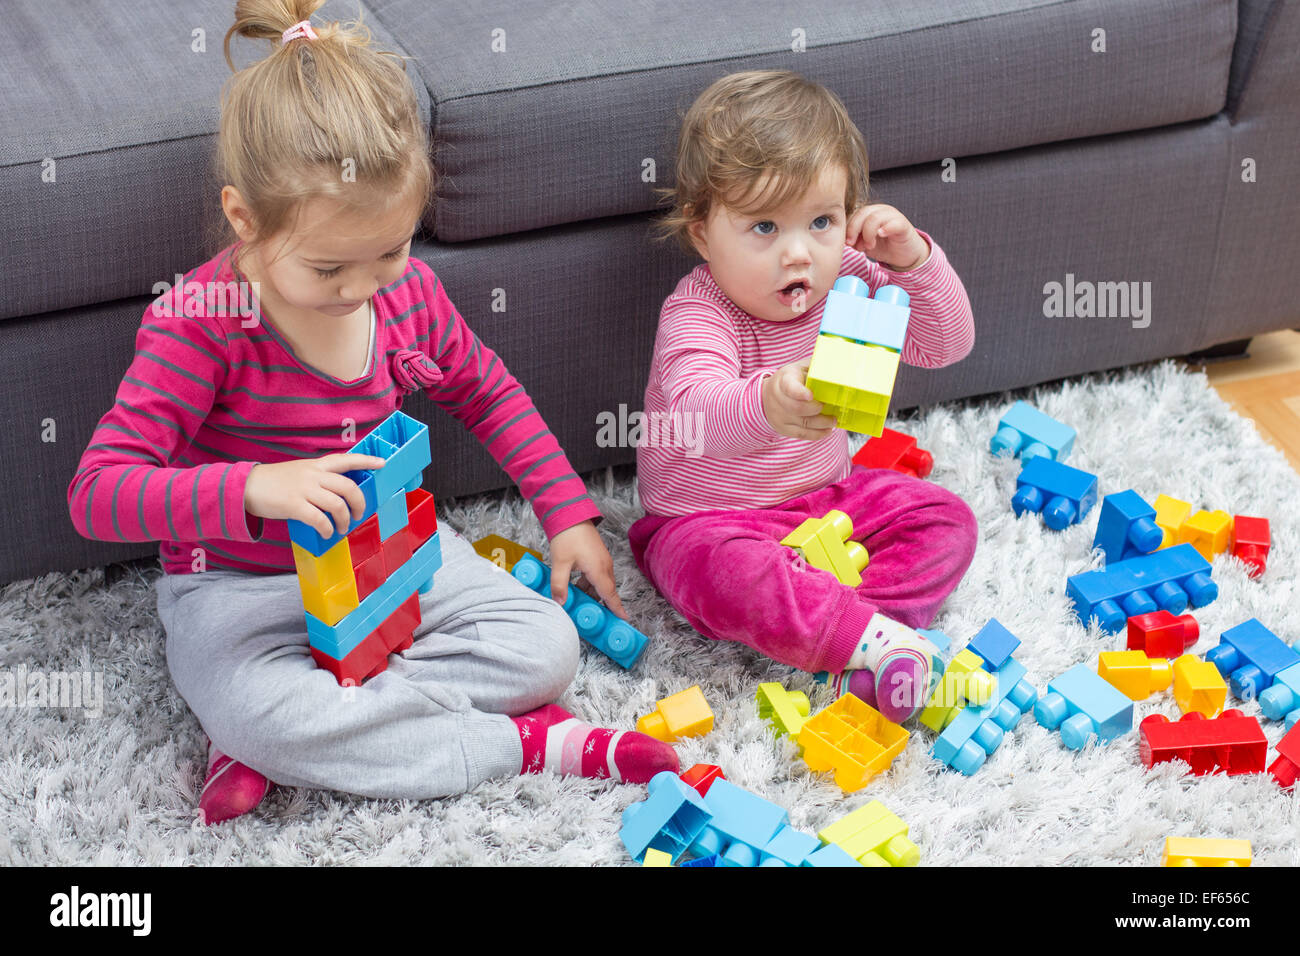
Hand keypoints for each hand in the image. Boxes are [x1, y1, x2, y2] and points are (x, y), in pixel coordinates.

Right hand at [244, 453, 386, 538]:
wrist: (245, 486)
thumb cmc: (273, 482)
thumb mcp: (298, 472)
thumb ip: (318, 479)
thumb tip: (337, 496)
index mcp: (315, 465)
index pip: (345, 459)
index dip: (365, 461)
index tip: (382, 463)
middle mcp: (312, 474)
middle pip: (348, 486)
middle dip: (359, 503)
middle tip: (359, 514)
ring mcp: (304, 489)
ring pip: (337, 505)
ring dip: (344, 520)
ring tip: (342, 529)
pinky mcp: (294, 505)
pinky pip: (319, 519)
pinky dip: (327, 529)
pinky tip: (327, 533)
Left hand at [548, 521, 627, 618]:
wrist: (571, 515)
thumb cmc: (567, 536)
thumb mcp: (559, 563)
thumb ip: (559, 584)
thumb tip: (560, 602)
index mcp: (598, 569)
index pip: (609, 594)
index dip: (616, 608)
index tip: (624, 620)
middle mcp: (604, 566)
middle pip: (606, 591)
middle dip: (603, 605)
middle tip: (597, 619)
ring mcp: (602, 560)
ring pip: (601, 583)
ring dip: (592, 593)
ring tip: (580, 603)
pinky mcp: (598, 556)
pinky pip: (597, 576)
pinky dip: (590, 584)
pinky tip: (576, 587)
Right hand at [762, 363, 837, 440]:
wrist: (766, 395)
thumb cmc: (791, 379)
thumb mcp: (800, 367)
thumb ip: (817, 366)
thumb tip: (839, 365)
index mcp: (784, 380)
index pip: (790, 388)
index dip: (800, 393)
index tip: (811, 395)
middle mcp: (778, 398)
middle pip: (798, 408)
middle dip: (817, 410)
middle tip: (830, 408)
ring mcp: (779, 415)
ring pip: (803, 423)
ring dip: (822, 423)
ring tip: (834, 420)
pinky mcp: (782, 428)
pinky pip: (801, 434)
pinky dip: (817, 434)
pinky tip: (827, 430)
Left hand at [845, 204, 929, 271]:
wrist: (904, 255)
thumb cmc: (884, 246)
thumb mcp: (864, 243)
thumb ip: (854, 238)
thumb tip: (846, 240)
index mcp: (869, 213)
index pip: (854, 214)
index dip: (848, 228)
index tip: (847, 243)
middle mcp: (881, 210)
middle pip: (863, 213)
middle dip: (854, 229)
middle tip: (854, 245)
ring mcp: (893, 216)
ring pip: (875, 217)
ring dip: (868, 234)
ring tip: (869, 246)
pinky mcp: (903, 224)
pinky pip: (894, 223)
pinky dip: (885, 229)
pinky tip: (881, 235)